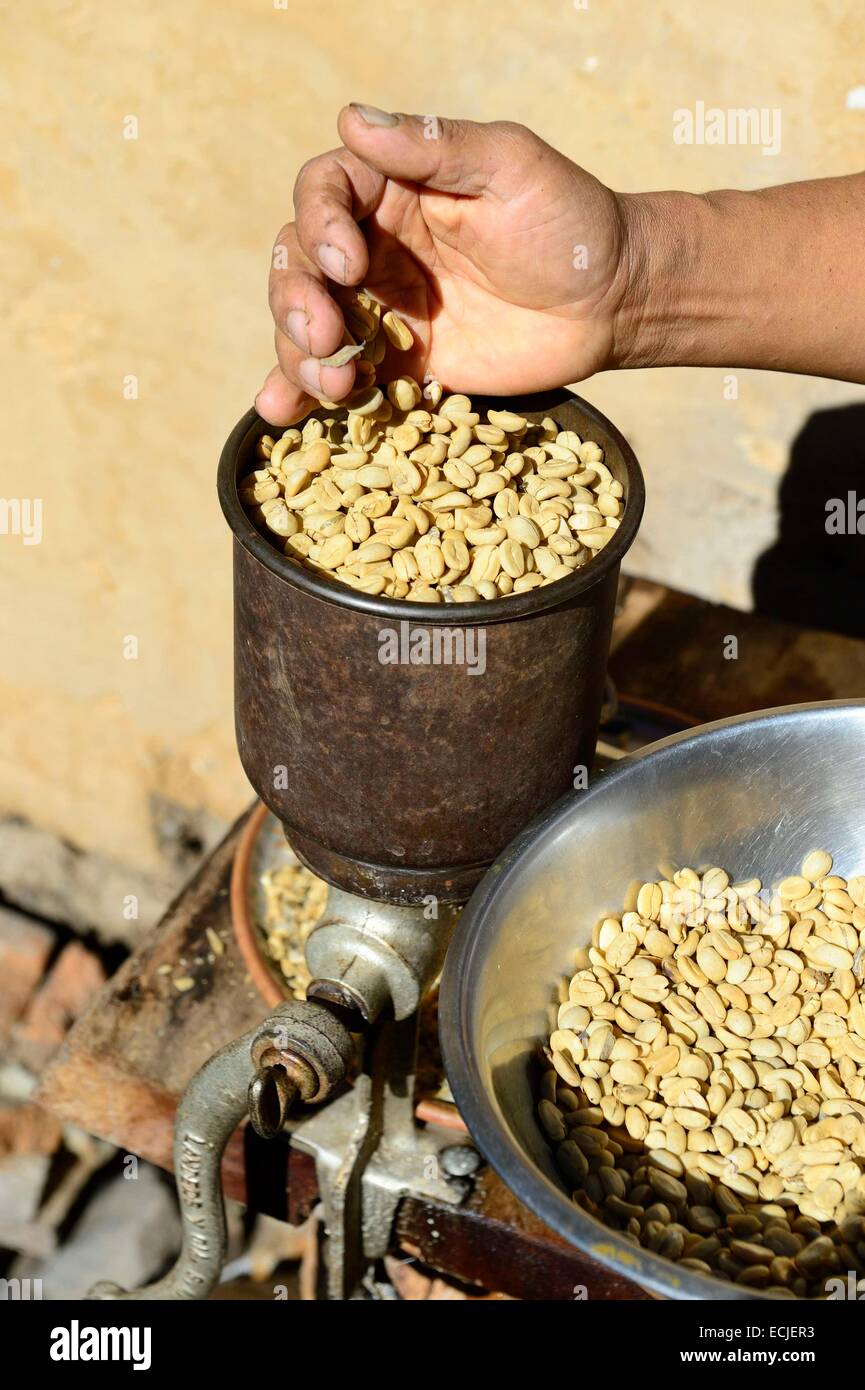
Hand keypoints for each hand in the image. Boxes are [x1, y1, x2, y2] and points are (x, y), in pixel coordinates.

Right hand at [256, 105, 631, 424]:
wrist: (610, 303)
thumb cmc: (569, 222)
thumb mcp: (509, 166)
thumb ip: (434, 145)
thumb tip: (351, 120)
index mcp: (394, 189)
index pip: (323, 194)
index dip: (319, 225)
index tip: (349, 262)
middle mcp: (375, 246)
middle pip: (298, 263)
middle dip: (296, 299)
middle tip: (326, 334)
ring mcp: (381, 309)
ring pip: (305, 324)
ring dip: (298, 353)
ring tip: (333, 384)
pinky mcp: (397, 365)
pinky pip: (335, 376)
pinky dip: (301, 394)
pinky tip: (280, 412)